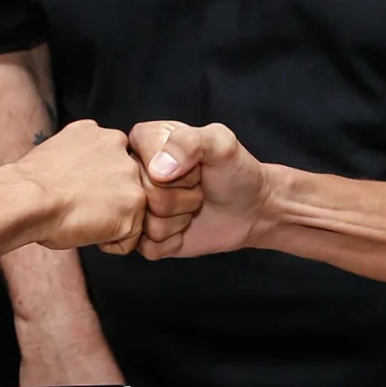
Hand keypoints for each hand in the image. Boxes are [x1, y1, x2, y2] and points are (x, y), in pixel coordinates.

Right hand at [13, 122, 146, 252]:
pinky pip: (130, 237)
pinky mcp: (134, 204)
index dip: (98, 185)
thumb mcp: (60, 150)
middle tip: (81, 209)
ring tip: (83, 219)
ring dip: (111, 221)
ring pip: (131, 209)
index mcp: (102, 136)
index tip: (79, 192)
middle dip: (109, 200)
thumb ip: (82, 155)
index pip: (115, 163)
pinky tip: (88, 232)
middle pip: (126, 184)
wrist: (28, 198)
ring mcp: (131, 177)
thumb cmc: (32, 184)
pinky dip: (111, 243)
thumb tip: (81, 170)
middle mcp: (121, 150)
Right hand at [130, 121, 265, 257]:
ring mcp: (138, 206)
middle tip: (196, 187)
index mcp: (144, 140)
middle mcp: (134, 173)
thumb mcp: (221, 143)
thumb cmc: (235, 171)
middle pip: (142, 195)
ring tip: (193, 205)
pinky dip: (174, 241)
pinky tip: (185, 226)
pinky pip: (148, 247)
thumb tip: (157, 170)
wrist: (251, 209)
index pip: (139, 159)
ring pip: (146, 223)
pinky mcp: (144, 237)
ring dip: (179, 218)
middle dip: (181, 195)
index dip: (175, 167)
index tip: (194, 165)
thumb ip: (190, 141)